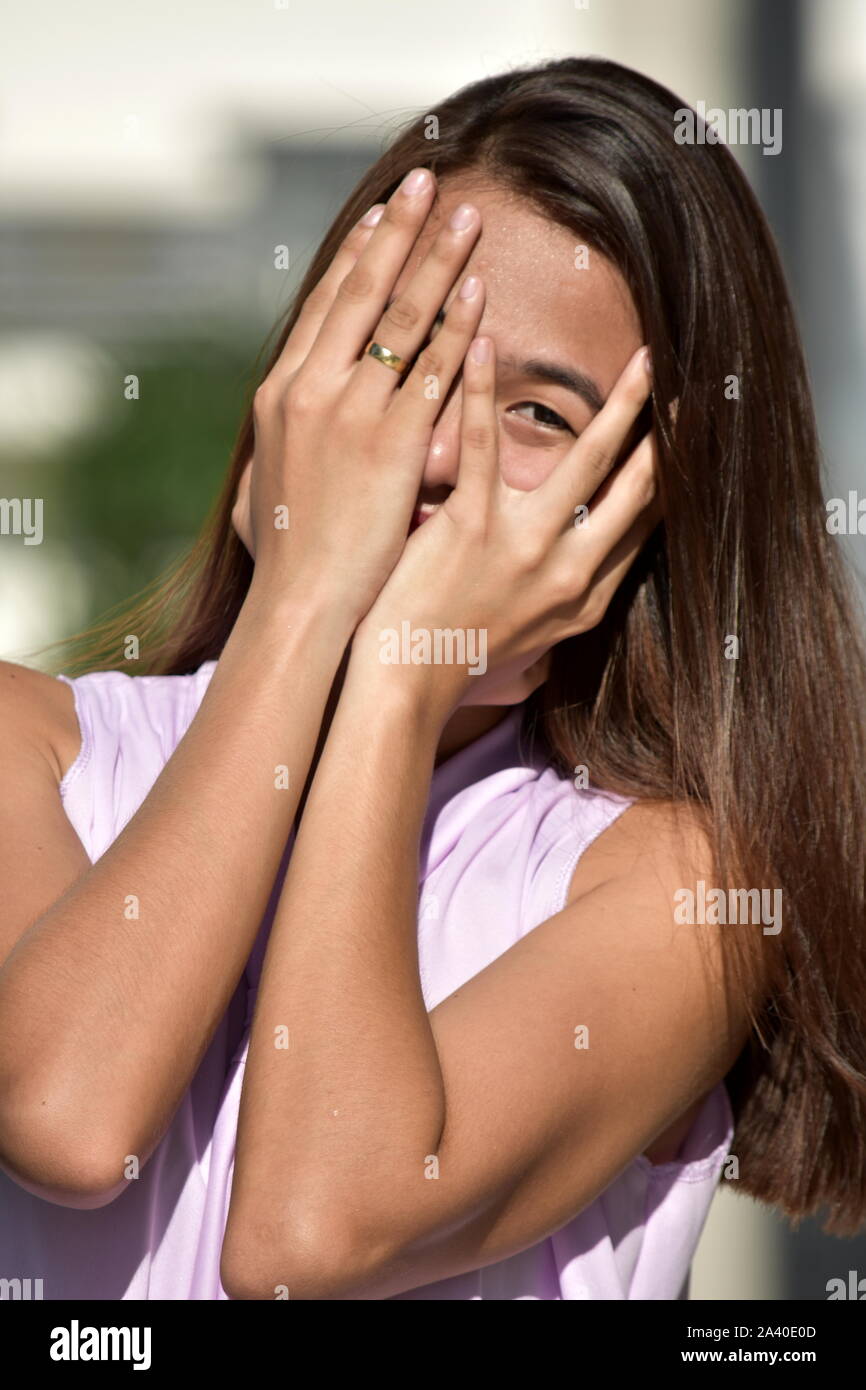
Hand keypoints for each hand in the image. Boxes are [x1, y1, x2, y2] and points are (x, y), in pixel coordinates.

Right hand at [234, 167, 487, 623]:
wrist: (298, 603)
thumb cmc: (284, 556)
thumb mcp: (263, 487)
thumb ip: (282, 446)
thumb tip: (283, 427)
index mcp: (279, 394)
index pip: (324, 307)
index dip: (356, 257)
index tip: (382, 216)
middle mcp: (308, 389)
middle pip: (361, 294)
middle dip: (398, 233)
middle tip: (430, 182)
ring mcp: (349, 413)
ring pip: (400, 322)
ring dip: (437, 265)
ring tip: (468, 220)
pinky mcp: (390, 444)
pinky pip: (430, 374)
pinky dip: (455, 330)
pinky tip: (478, 296)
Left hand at [349, 333, 660, 719]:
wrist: (406, 688)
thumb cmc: (457, 660)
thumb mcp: (533, 640)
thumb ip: (564, 596)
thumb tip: (586, 567)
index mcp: (586, 597)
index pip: (645, 525)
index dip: (673, 477)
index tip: (692, 439)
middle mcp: (570, 572)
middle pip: (639, 489)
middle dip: (673, 434)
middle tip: (695, 387)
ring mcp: (524, 548)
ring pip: (590, 460)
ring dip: (625, 404)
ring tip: (646, 358)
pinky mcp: (471, 529)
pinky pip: (483, 445)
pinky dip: (480, 388)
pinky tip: (481, 340)